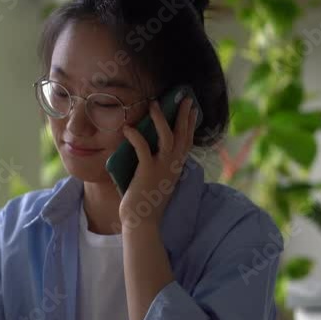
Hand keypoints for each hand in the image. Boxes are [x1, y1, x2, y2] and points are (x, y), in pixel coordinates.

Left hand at [118, 97, 197, 229]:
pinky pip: (142, 149)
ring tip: (154, 104)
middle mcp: (173, 166)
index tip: (192, 107)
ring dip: (161, 119)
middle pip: (183, 135)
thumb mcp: (158, 179)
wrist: (142, 222)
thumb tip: (150, 146)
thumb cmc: (146, 201)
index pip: (188, 141)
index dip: (190, 123)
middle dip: (184, 114)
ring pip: (167, 137)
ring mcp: (162, 168)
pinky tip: (127, 128)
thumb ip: (158, 164)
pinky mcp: (147, 172)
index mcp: (177, 168)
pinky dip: (135, 136)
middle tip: (184, 97)